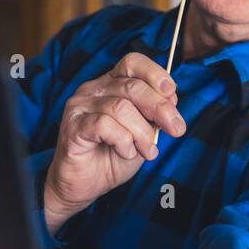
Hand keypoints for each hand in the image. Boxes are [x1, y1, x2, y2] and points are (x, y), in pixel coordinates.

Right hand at [43, 52, 185, 233]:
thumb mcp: (143, 133)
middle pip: (132, 86)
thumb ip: (155, 115)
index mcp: (111, 84)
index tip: (172, 94)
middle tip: (176, 129)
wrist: (86, 185)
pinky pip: (104, 125)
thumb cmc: (113, 156)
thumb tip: (172, 99)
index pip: (132, 63)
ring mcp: (80, 107)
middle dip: (160, 108)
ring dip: (142, 132)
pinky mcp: (72, 127)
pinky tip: (126, 152)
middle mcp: (93, 90)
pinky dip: (123, 141)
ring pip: (121, 107)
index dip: (155, 74)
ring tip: (147, 150)